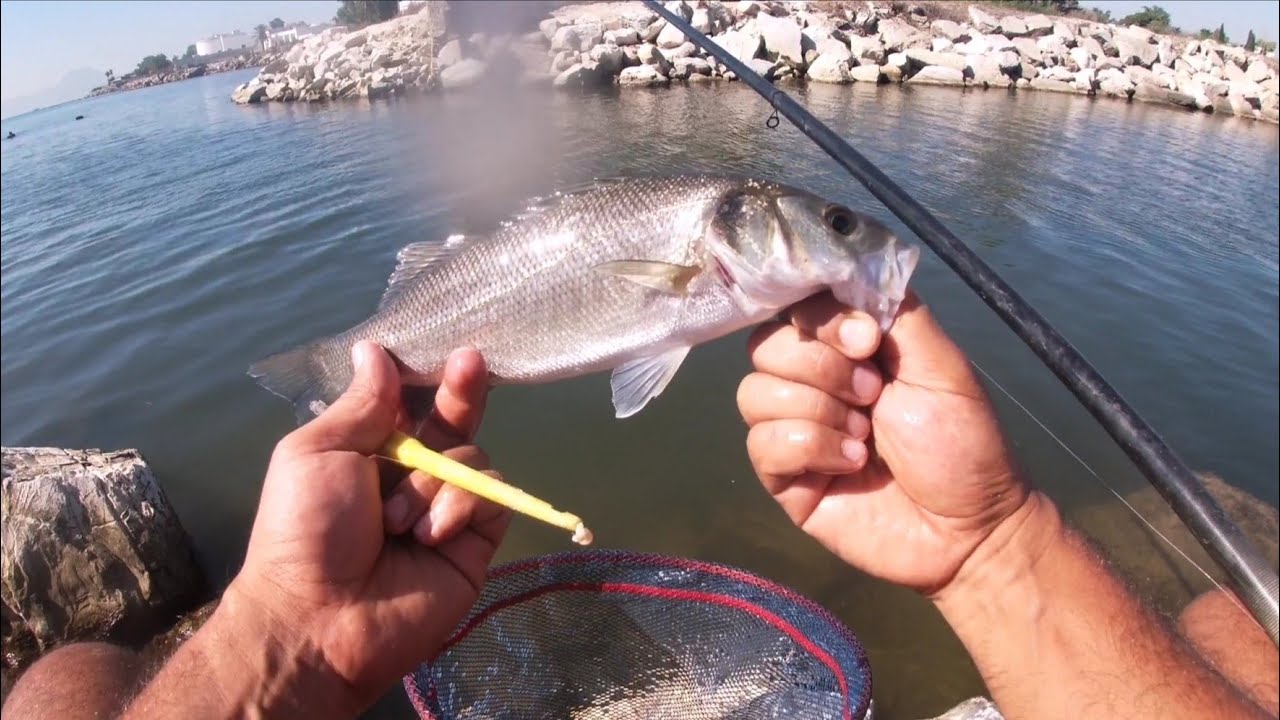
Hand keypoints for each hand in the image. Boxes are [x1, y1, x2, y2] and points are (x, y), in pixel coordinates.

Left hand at [225, 340, 510, 711]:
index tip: (440, 349)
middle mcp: (411, 473)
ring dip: (433, 482)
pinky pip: (490, 497)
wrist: (322, 618)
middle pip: (452, 419)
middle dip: (461, 391)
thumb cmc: (305, 530)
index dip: (425, 376)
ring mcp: (446, 506)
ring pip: (472, 457)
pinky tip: (429, 534)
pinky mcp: (475, 540)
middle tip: (470, 361)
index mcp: (368, 449)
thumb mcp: (317, 453)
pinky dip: (460, 507)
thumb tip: (375, 349)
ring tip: (397, 522)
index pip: (409, 401)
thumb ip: (361, 404)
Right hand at [738, 291, 1031, 594]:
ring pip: (755, 392)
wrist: (970, 529)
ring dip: (820, 412)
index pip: (795, 307)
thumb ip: (894, 309)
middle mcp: (812, 382)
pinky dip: (812, 448)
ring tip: (866, 439)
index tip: (867, 340)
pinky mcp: (783, 478)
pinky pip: (763, 444)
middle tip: (875, 397)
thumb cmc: (963, 444)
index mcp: (847, 349)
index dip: (820, 319)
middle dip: (823, 370)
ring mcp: (793, 429)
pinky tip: (852, 466)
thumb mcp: (940, 363)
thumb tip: (841, 273)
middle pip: (765, 346)